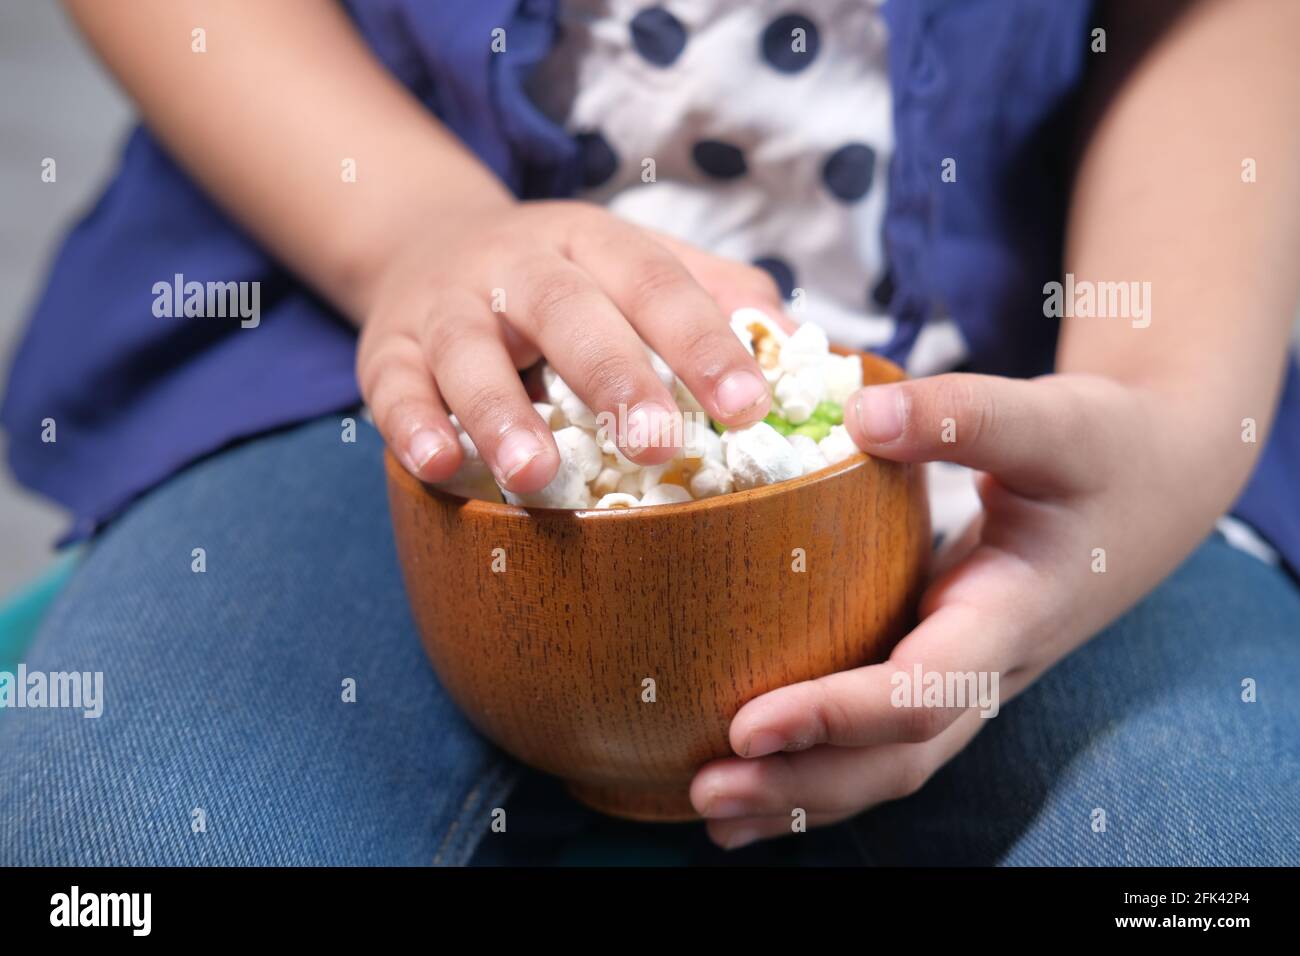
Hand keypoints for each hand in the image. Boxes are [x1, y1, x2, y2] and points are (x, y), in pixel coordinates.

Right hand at [356, 200, 783, 491]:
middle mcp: (519, 265)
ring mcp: (446, 305)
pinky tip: (440, 466)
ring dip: (501, 413)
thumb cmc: (563, 278)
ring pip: (470, 351)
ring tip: (538, 476)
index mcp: (595, 242)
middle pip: (568, 311)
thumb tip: (801, 345)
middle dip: (614, 376)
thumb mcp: (636, 262)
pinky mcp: (386, 347)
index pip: (657, 283)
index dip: (703, 342)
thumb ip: (715, 293)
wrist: (427, 241)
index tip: (748, 406)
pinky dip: (412, 424)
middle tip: (658, 442)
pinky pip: (394, 384)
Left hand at [690, 372, 1215, 847]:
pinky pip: (879, 739)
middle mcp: (987, 669)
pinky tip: (752, 783)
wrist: (1154, 484)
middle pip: (896, 758)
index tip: (749, 726)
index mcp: (1013, 617)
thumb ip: (964, 418)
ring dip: (801, 795)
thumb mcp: (1052, 420)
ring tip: (709, 809)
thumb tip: (861, 417)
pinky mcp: (941, 667)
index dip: (838, 716)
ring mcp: (966, 679)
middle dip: (802, 785)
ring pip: (886, 765)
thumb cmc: (1105, 449)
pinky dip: (817, 768)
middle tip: (703, 794)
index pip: (925, 691)